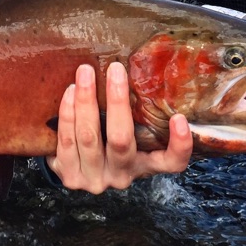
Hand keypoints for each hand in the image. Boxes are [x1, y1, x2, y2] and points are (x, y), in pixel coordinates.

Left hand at [46, 62, 192, 192]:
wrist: (78, 168)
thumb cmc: (110, 141)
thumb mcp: (133, 134)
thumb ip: (139, 114)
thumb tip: (141, 66)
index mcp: (145, 166)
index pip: (172, 163)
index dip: (180, 145)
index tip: (179, 118)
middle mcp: (122, 176)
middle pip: (121, 140)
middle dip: (116, 101)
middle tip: (115, 69)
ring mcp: (95, 179)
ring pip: (88, 138)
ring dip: (85, 101)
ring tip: (85, 73)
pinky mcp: (70, 176)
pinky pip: (66, 142)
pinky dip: (67, 114)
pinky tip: (70, 92)